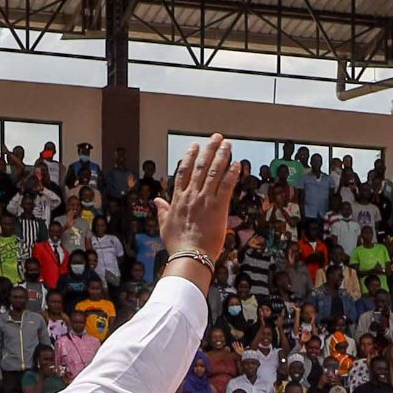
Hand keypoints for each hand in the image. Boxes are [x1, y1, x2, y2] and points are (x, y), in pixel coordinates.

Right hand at [158, 137, 238, 270]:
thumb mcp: (165, 225)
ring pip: (214, 172)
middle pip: (201, 167)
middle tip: (216, 137)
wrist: (190, 255)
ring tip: (227, 144)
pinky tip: (236, 163)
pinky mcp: (218, 207)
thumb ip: (162, 210)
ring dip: (222, 156)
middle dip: (209, 150)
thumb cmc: (178, 244)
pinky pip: (226, 186)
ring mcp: (205, 199)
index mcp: (179, 199)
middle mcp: (192, 195)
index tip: (194, 146)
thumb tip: (156, 201)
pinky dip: (231, 174)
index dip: (190, 157)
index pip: (183, 171)